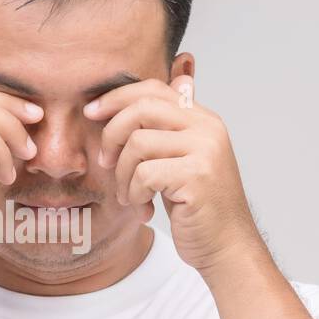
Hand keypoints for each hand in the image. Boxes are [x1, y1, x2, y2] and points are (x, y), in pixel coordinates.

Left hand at [85, 75, 261, 274]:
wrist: (227, 247)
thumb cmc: (200, 208)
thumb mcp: (185, 158)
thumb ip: (176, 123)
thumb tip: (182, 70)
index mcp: (203, 119)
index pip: (154, 89)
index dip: (117, 97)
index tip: (91, 112)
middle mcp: (208, 129)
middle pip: (141, 109)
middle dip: (111, 135)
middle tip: (106, 162)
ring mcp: (205, 151)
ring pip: (138, 144)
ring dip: (123, 175)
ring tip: (131, 195)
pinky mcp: (197, 176)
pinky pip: (144, 174)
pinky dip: (135, 194)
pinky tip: (144, 208)